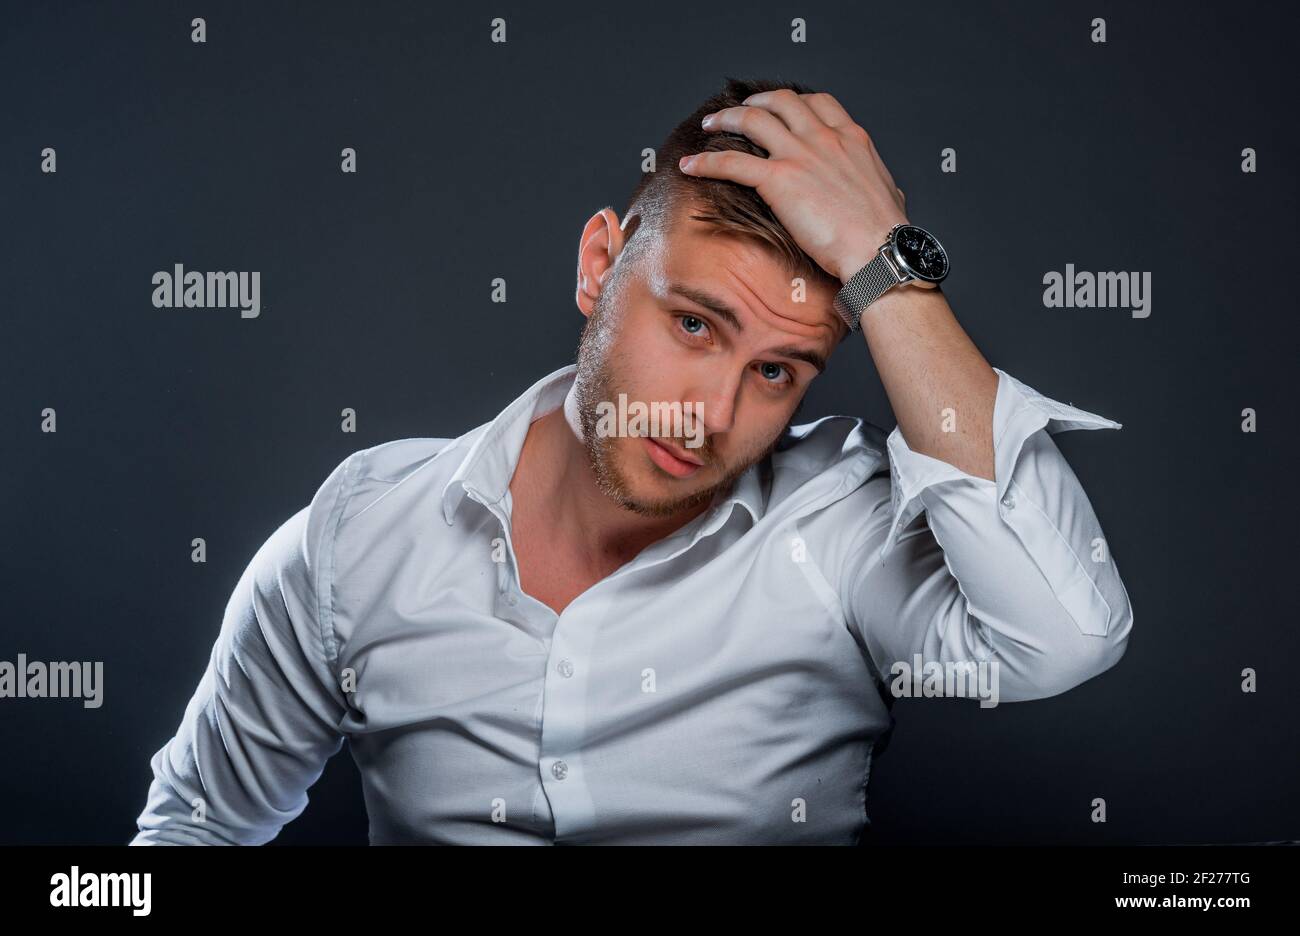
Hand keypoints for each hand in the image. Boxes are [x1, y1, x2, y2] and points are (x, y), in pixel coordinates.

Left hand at [680, 89, 908, 282]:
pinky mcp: (779, 179)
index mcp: (851, 138)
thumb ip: (877, 183)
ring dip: (726, 118)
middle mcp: (823, 138)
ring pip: (753, 120)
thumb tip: (883, 191)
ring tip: (710, 125)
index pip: (819, 103)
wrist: (879, 247)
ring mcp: (799, 155)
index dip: (794, 102)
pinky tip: (690, 165)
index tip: (780, 108)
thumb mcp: (888, 193)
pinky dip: (705, 162)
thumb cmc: (886, 232)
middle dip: (756, 101)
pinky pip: (731, 162)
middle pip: (782, 101)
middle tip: (740, 110)